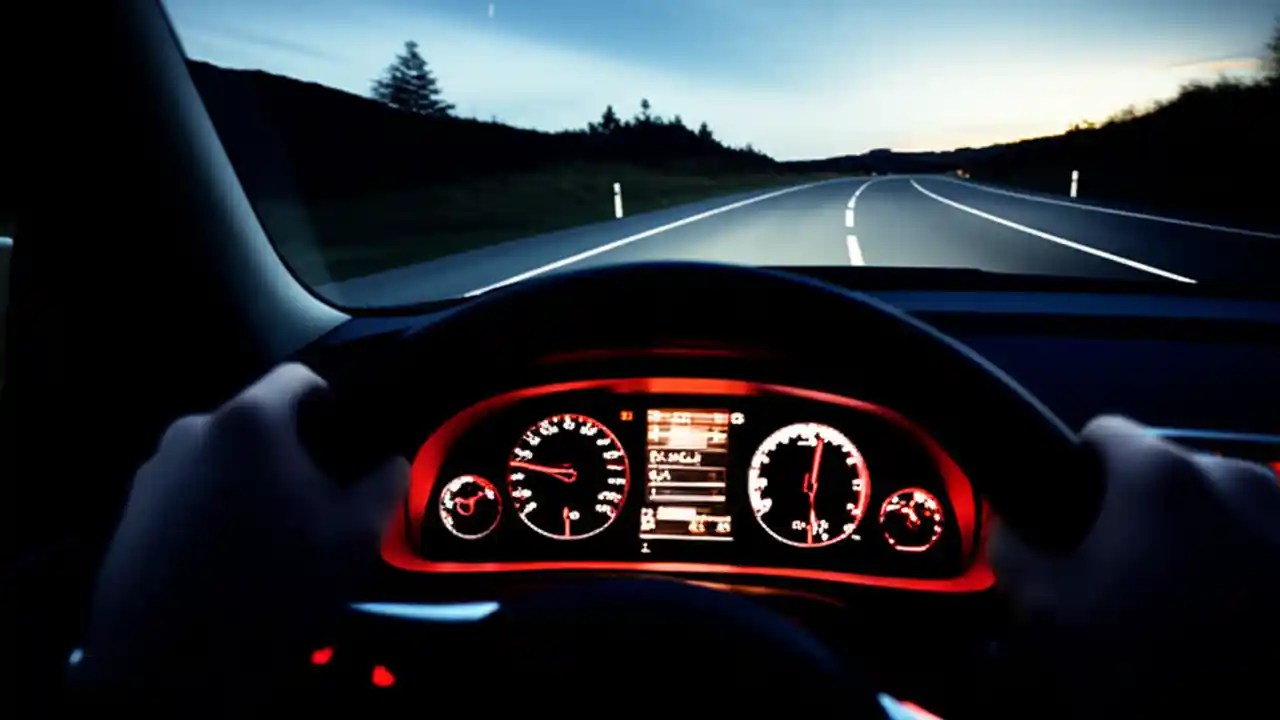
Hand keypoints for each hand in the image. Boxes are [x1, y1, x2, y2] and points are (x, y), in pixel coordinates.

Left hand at [77, 364, 406, 700]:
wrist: (167, 670)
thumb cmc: (270, 589)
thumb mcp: (353, 537)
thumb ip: (383, 484)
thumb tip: (390, 462)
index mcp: (250, 422)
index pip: (301, 378)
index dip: (334, 405)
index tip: (349, 448)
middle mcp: (194, 429)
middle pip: (259, 424)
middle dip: (292, 456)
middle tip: (318, 507)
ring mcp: (154, 472)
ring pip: (223, 462)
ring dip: (251, 487)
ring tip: (272, 544)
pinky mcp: (130, 515)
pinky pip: (189, 496)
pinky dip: (215, 515)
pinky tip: (229, 566)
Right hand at [991, 416, 1279, 715]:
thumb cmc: (1152, 666)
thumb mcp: (1047, 618)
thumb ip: (1014, 553)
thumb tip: (1016, 530)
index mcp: (1159, 475)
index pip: (1102, 432)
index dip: (1074, 475)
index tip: (1070, 525)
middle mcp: (1233, 475)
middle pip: (1163, 475)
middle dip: (1140, 517)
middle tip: (1123, 582)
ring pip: (1218, 512)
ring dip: (1196, 545)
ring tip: (1182, 610)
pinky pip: (1259, 547)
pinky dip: (1241, 573)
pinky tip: (1226, 624)